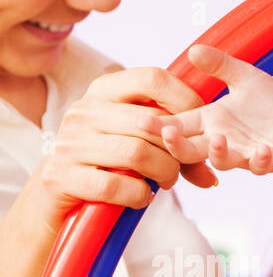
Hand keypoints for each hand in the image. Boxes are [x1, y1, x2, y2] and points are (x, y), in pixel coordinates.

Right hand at [34, 66, 216, 231]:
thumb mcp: (137, 140)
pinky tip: (141, 197)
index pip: (153, 78)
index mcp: (104, 91)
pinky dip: (139, 196)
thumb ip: (174, 148)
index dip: (186, 101)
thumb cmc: (109, 161)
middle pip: (151, 122)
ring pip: (138, 153)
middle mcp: (84, 110)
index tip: (198, 129)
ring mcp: (71, 142)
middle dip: (177, 151)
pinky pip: (117, 185)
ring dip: (163, 174)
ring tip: (165, 181)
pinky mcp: (63, 175)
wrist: (57, 190)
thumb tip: (211, 175)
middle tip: (181, 168)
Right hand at [139, 45, 272, 175]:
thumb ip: (220, 65)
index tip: (140, 119)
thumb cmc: (272, 105)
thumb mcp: (245, 77)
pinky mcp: (272, 161)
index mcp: (211, 121)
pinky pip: (263, 165)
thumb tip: (193, 50)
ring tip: (217, 140)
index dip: (160, 124)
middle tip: (167, 134)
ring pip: (224, 161)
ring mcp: (246, 154)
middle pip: (192, 149)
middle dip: (178, 145)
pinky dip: (261, 160)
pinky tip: (261, 151)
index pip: (179, 124)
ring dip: (218, 153)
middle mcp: (224, 141)